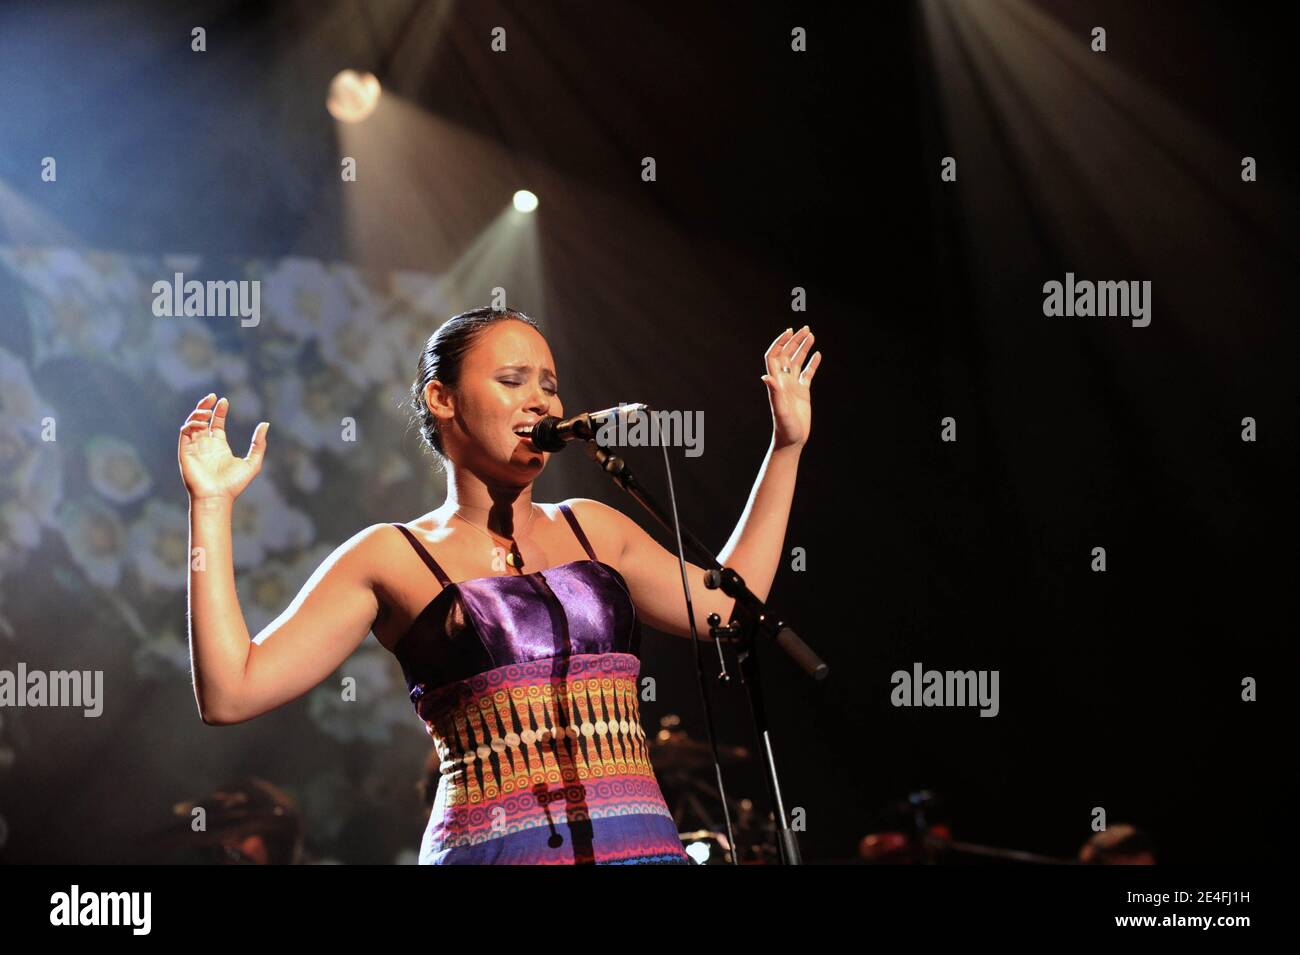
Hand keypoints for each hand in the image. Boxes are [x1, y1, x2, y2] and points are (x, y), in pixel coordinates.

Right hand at [178, 393, 268, 503]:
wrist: (217, 497)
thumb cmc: (234, 484)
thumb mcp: (253, 462)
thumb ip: (259, 444)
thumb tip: (265, 424)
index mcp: (219, 446)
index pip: (216, 423)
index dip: (219, 411)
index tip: (224, 401)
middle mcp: (206, 445)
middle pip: (202, 419)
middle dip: (205, 406)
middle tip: (212, 397)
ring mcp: (194, 447)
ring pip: (191, 423)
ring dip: (197, 413)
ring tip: (207, 411)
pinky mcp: (185, 451)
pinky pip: (184, 432)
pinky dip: (191, 424)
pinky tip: (202, 424)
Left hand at [760, 325, 820, 449]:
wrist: (791, 440)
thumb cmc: (785, 428)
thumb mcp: (780, 410)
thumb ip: (774, 393)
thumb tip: (766, 376)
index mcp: (777, 382)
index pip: (775, 356)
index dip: (780, 342)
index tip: (790, 331)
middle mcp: (784, 381)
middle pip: (787, 355)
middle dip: (794, 341)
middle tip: (805, 329)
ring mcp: (793, 386)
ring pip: (797, 362)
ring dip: (803, 348)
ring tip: (811, 335)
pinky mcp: (803, 392)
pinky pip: (807, 374)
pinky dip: (812, 363)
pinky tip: (818, 354)